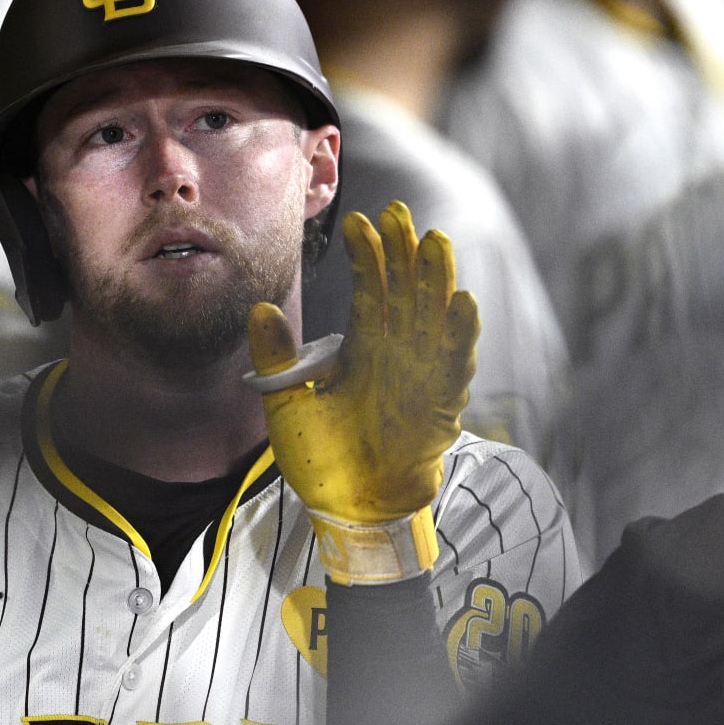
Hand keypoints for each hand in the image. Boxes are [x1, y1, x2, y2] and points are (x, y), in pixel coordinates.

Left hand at [247, 202, 478, 583]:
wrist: (352, 511)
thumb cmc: (324, 461)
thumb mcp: (287, 405)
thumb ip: (277, 359)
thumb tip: (260, 308)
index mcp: (362, 353)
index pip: (370, 293)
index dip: (368, 258)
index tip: (360, 221)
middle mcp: (396, 358)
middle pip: (405, 295)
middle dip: (404, 254)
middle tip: (400, 212)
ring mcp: (421, 380)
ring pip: (433, 320)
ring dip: (435, 282)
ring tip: (434, 242)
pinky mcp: (439, 408)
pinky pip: (453, 366)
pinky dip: (460, 336)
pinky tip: (463, 302)